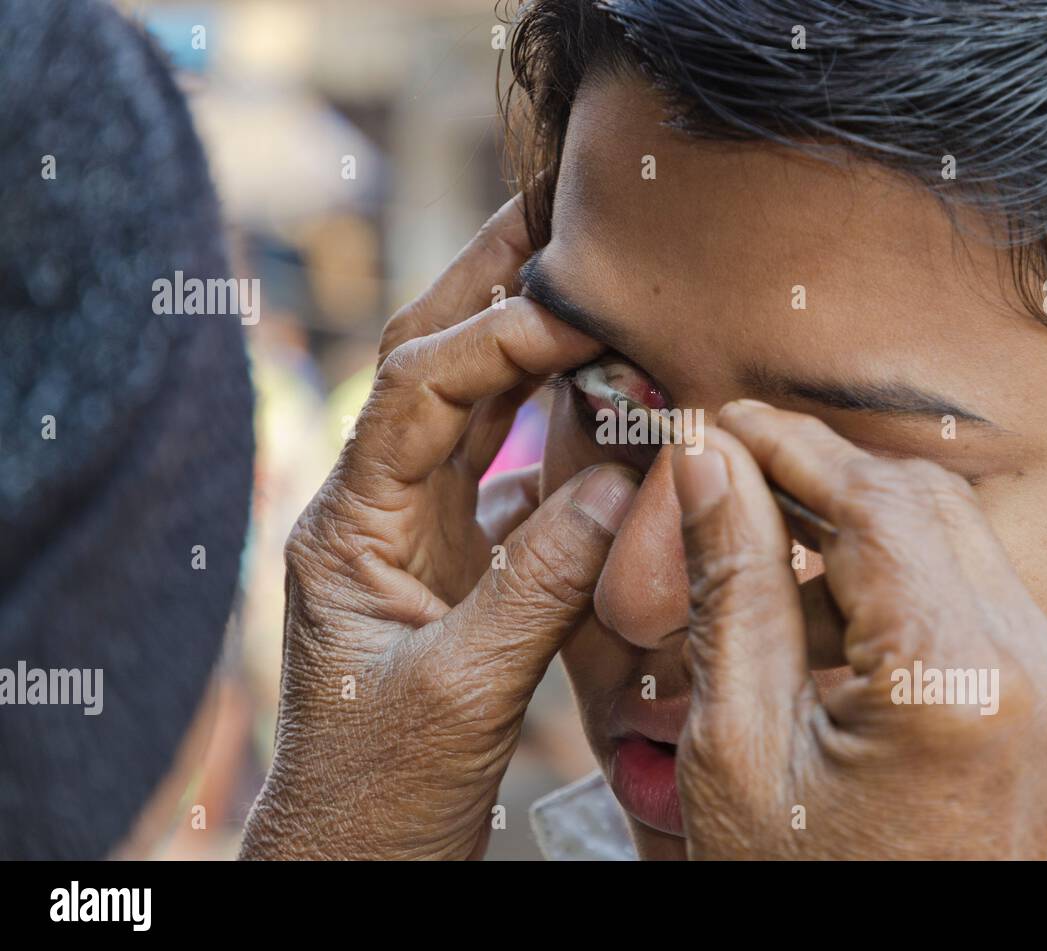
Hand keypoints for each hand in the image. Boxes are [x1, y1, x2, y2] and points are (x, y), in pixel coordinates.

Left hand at [240, 197, 638, 859]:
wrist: (361, 855)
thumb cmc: (383, 791)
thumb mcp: (463, 692)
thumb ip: (539, 584)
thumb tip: (622, 480)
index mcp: (347, 526)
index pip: (415, 390)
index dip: (494, 334)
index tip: (575, 305)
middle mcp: (375, 510)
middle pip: (427, 365)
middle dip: (485, 284)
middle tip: (553, 211)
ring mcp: (417, 531)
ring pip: (468, 406)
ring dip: (521, 337)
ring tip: (581, 271)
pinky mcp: (457, 559)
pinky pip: (507, 465)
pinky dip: (554, 419)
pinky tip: (600, 390)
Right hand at [670, 400, 1046, 858]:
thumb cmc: (797, 894)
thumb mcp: (733, 745)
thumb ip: (729, 583)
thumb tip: (703, 460)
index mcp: (963, 683)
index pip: (876, 501)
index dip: (788, 446)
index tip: (723, 424)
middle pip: (930, 507)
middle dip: (827, 479)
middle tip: (737, 475)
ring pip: (965, 550)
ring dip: (867, 535)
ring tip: (772, 561)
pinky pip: (991, 612)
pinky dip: (912, 593)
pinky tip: (837, 625)